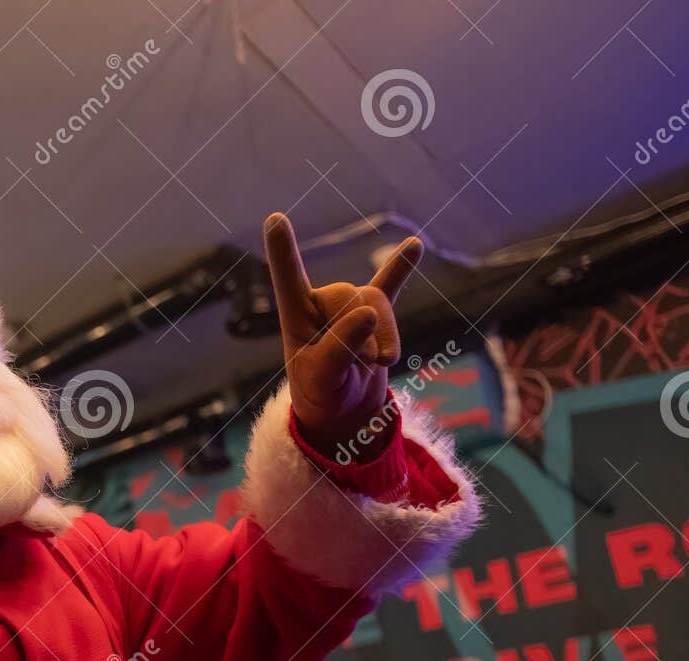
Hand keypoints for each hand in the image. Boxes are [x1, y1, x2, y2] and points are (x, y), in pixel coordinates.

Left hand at [262, 212, 421, 456]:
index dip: (283, 250)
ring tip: (380, 363)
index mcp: (296, 316)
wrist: (345, 413)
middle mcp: (321, 305)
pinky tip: (415, 246)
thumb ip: (341, 347)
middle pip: (349, 297)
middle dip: (360, 335)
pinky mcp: (376, 315)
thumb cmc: (322, 395)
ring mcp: (349, 307)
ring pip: (376, 303)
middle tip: (359, 366)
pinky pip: (390, 286)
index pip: (288, 278)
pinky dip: (400, 268)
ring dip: (384, 336)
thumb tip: (369, 313)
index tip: (274, 218)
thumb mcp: (324, 377)